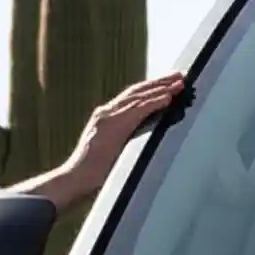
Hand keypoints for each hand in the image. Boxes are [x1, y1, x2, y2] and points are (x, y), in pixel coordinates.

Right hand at [62, 71, 185, 191]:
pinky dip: (155, 102)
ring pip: (139, 96)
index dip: (150, 88)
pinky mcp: (113, 126)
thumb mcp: (110, 148)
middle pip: (137, 91)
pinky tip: (168, 98)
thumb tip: (141, 136)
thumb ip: (123, 138)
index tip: (167, 82)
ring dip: (161, 88)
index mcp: (105, 116)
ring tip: (179, 83)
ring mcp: (108, 117)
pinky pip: (139, 110)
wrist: (75, 179)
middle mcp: (106, 112)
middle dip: (159, 82)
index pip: (131, 96)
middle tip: (179, 75)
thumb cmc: (92, 172)